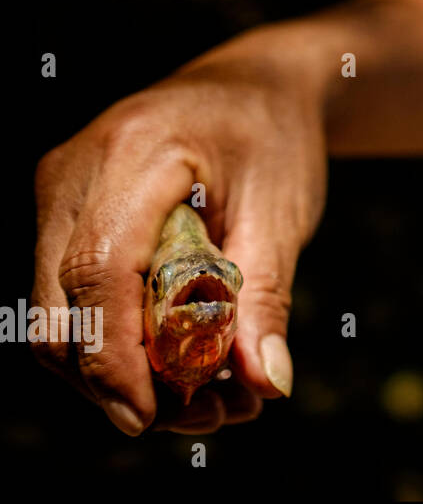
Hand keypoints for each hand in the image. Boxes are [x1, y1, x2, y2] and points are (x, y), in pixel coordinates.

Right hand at [31, 33, 327, 433]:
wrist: (259, 84)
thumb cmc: (275, 138)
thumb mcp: (284, 214)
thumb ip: (268, 299)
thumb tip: (268, 386)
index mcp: (133, 155)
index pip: (97, 273)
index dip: (114, 359)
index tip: (151, 417)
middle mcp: (75, 170)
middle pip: (59, 308)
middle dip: (118, 382)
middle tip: (205, 419)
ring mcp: (61, 190)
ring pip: (56, 314)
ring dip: (119, 373)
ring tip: (211, 402)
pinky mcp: (66, 211)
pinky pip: (70, 296)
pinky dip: (117, 342)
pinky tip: (184, 367)